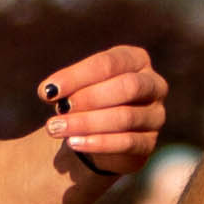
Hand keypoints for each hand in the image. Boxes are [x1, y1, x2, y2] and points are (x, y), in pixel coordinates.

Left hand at [31, 46, 167, 175]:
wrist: (99, 136)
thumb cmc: (88, 101)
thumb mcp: (77, 86)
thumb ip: (65, 86)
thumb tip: (48, 91)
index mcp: (136, 60)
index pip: (109, 63)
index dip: (78, 76)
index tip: (48, 91)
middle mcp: (153, 84)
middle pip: (127, 87)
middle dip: (89, 98)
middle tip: (60, 109)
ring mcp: (155, 115)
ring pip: (126, 117)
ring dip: (87, 123)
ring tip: (56, 129)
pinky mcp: (149, 143)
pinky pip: (127, 142)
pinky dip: (98, 143)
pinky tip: (73, 143)